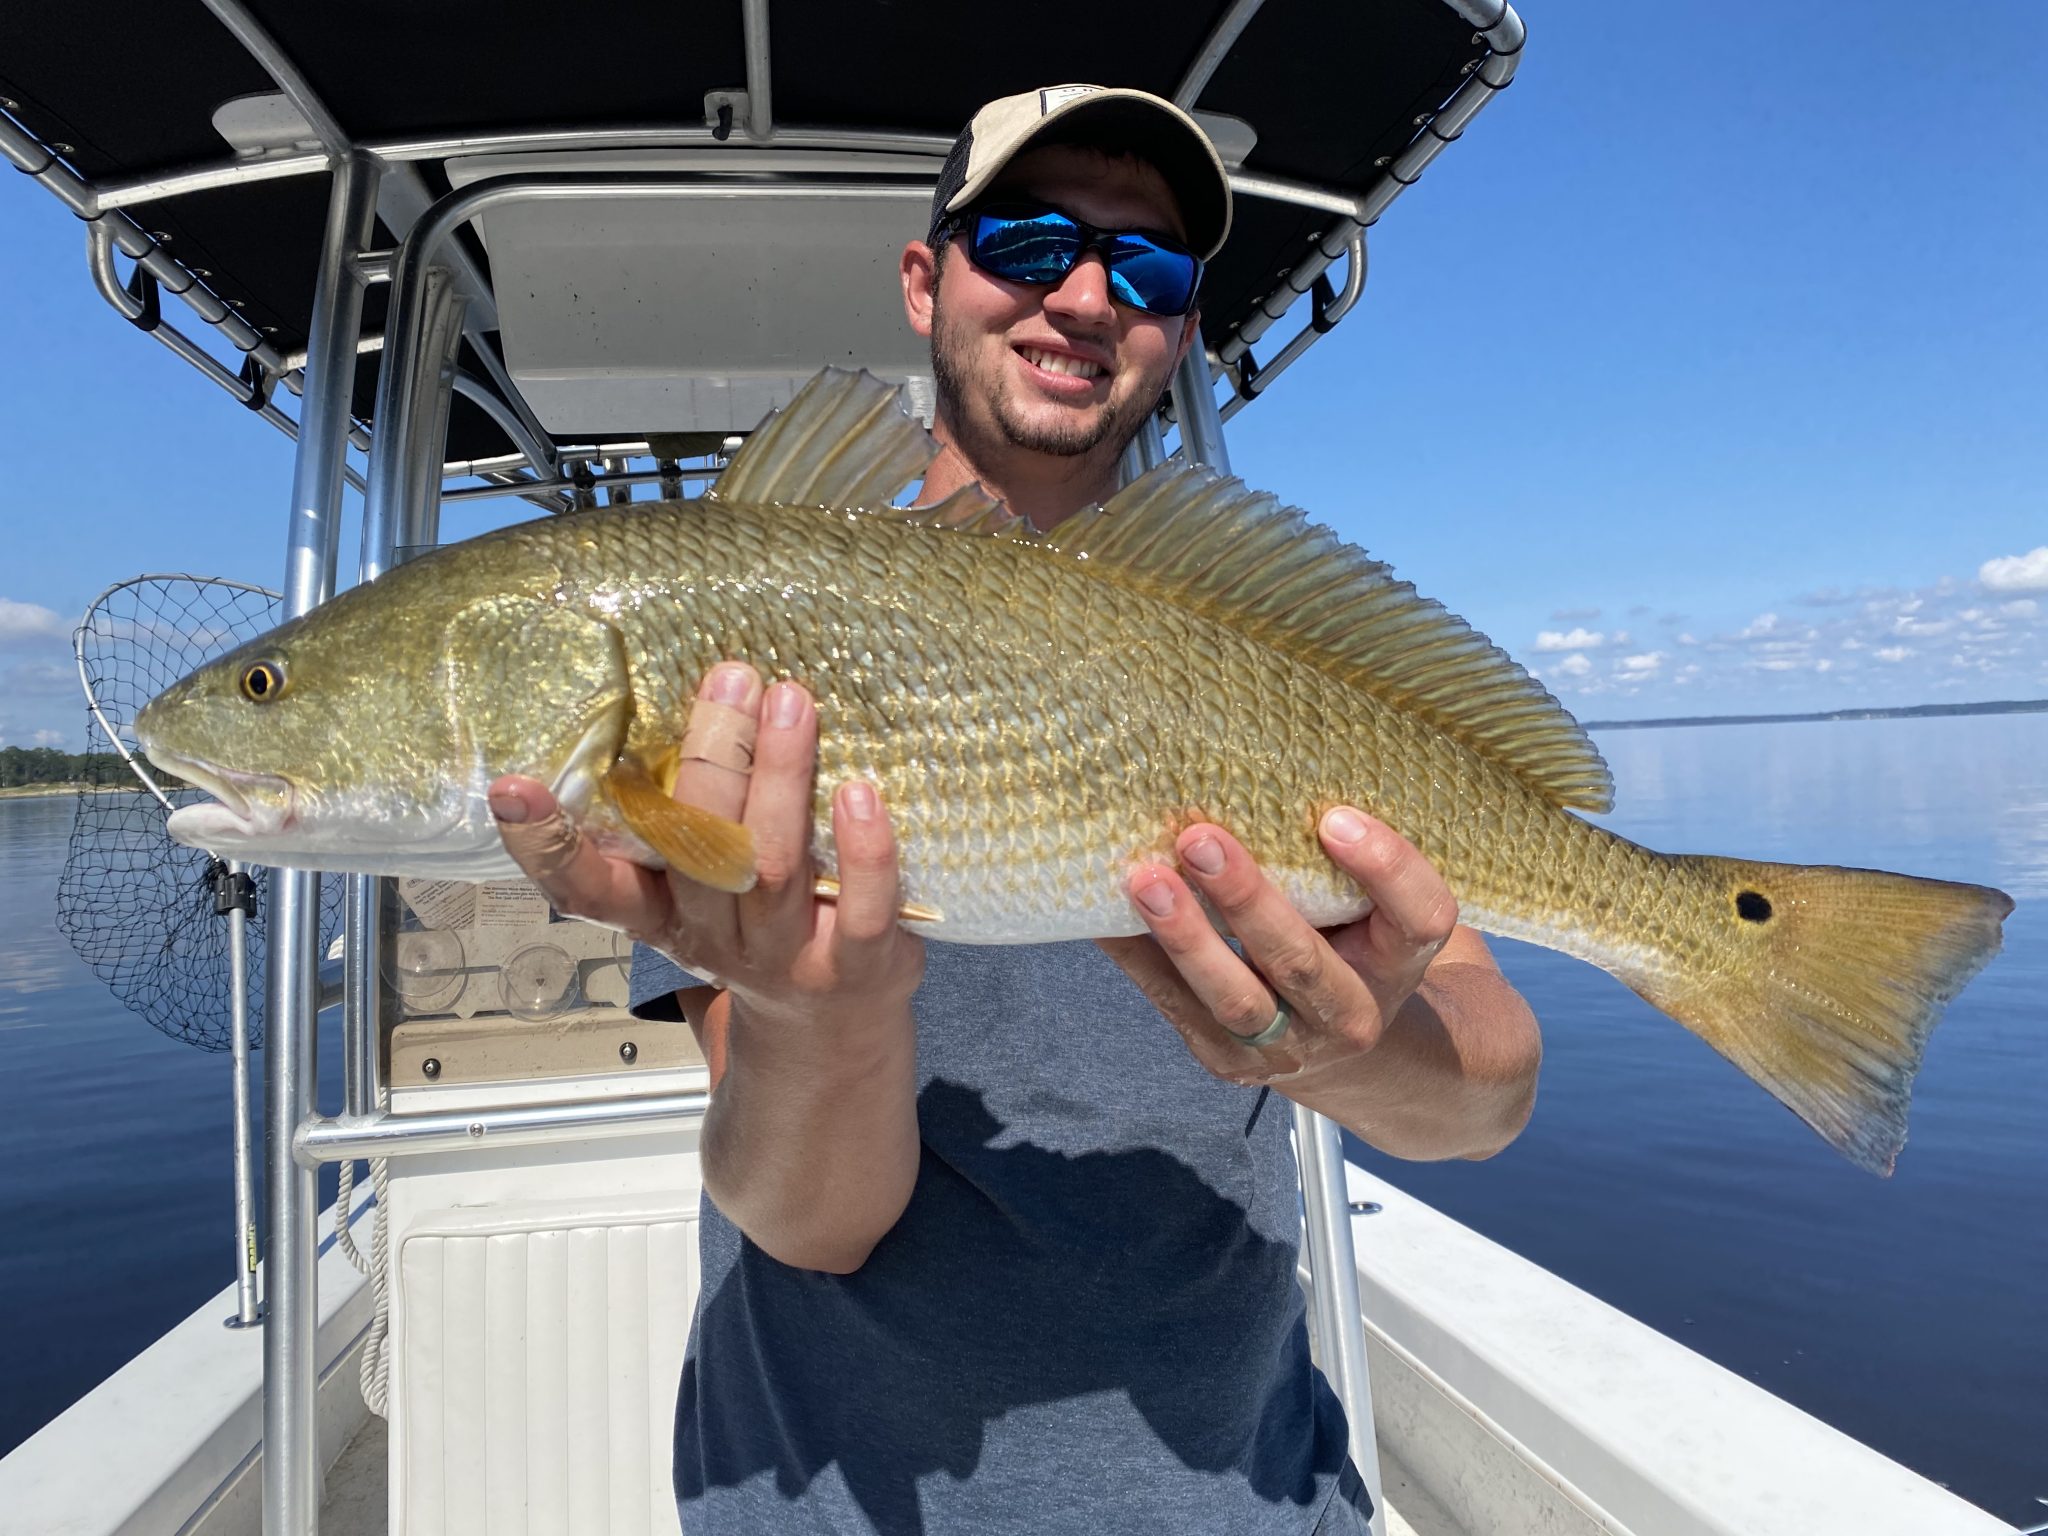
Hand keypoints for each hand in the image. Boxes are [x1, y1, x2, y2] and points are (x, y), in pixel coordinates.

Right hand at [487, 661, 924, 1023]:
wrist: (830, 1033)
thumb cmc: (761, 927)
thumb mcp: (702, 889)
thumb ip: (683, 822)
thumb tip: (679, 700)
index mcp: (659, 914)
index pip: (586, 890)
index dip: (545, 846)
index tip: (512, 789)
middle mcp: (713, 937)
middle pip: (697, 854)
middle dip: (711, 762)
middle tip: (728, 681)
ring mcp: (786, 957)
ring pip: (771, 867)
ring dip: (780, 779)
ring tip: (790, 702)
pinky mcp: (858, 966)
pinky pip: (863, 909)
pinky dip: (864, 851)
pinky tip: (861, 792)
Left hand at [1098, 808, 1458, 1085]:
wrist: (1350, 1052)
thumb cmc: (1353, 944)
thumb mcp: (1375, 908)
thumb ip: (1347, 859)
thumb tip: (1268, 759)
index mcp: (1401, 961)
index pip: (1420, 916)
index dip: (1386, 867)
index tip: (1335, 817)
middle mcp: (1352, 1013)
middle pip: (1301, 962)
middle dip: (1246, 900)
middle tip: (1200, 838)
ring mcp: (1289, 1047)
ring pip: (1234, 999)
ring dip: (1185, 937)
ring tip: (1144, 880)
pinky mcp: (1228, 1061)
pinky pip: (1177, 1008)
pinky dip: (1139, 958)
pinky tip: (1106, 913)